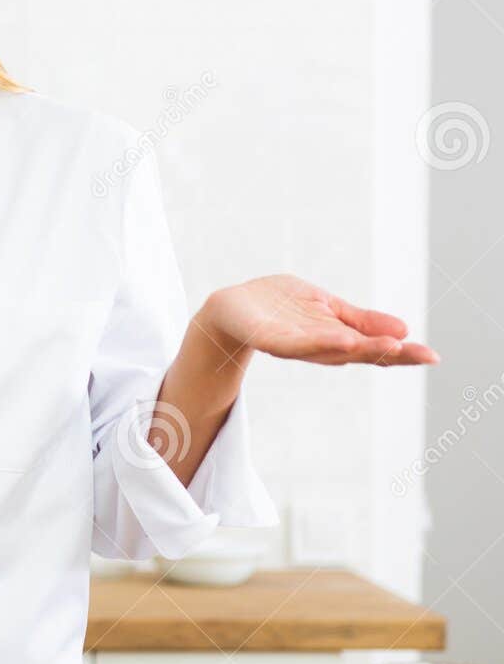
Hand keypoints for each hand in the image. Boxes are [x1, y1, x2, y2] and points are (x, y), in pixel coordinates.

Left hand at [198, 274, 438, 367]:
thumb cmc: (280, 308)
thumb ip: (360, 321)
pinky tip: (342, 339)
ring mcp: (296, 344)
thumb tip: (403, 331)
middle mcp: (319, 346)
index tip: (431, 355)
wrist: (232, 308)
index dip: (402, 353)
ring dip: (362, 348)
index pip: (373, 347)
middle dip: (391, 354)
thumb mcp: (327, 308)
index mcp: (336, 338)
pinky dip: (320, 341)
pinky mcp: (270, 339)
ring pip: (333, 350)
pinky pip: (297, 342)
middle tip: (425, 355)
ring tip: (392, 346)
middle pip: (360, 353)